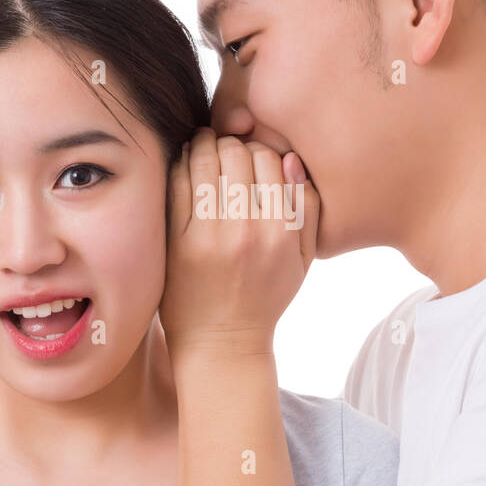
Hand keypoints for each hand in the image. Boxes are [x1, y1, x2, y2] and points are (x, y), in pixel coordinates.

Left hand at [159, 128, 318, 356]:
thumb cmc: (265, 297)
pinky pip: (178, 184)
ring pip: (205, 161)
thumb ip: (307, 208)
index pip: (269, 159)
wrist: (221, 341)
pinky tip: (186, 163)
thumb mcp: (303, 259)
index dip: (259, 149)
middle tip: (225, 149)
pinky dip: (181, 164)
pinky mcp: (178, 241)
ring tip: (204, 147)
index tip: (251, 154)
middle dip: (231, 144)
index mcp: (281, 232)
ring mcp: (210, 235)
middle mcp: (247, 230)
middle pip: (237, 153)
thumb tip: (290, 160)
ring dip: (204, 146)